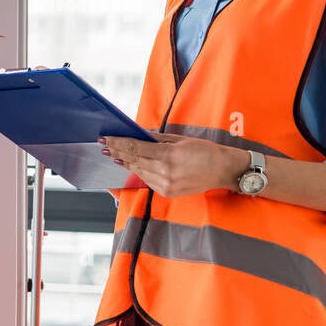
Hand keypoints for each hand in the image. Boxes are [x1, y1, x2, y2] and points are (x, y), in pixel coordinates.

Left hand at [100, 132, 243, 196]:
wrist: (222, 170)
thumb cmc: (204, 151)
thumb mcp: (179, 139)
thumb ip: (157, 138)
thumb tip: (138, 134)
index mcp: (167, 155)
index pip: (135, 148)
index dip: (117, 143)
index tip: (106, 139)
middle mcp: (164, 172)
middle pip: (133, 160)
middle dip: (117, 153)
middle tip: (104, 147)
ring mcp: (165, 184)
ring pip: (138, 172)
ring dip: (125, 163)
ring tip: (114, 156)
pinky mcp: (167, 192)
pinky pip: (148, 181)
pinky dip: (139, 172)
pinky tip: (132, 166)